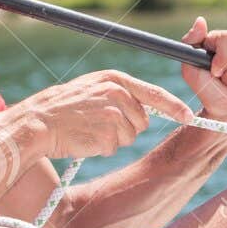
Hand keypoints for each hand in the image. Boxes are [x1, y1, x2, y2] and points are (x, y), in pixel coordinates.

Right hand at [11, 70, 192, 158]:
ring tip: (89, 128)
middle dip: (127, 127)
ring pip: (129, 136)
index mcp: (115, 80)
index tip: (187, 116)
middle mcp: (117, 93)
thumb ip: (120, 93)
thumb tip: (147, 108)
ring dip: (113, 138)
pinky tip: (84, 138)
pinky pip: (114, 147)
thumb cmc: (64, 107)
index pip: (154, 93)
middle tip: (100, 123)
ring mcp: (112, 113)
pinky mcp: (106, 133)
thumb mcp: (94, 88)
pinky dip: (101, 147)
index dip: (173, 106)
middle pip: (142, 120)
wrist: (38, 121)